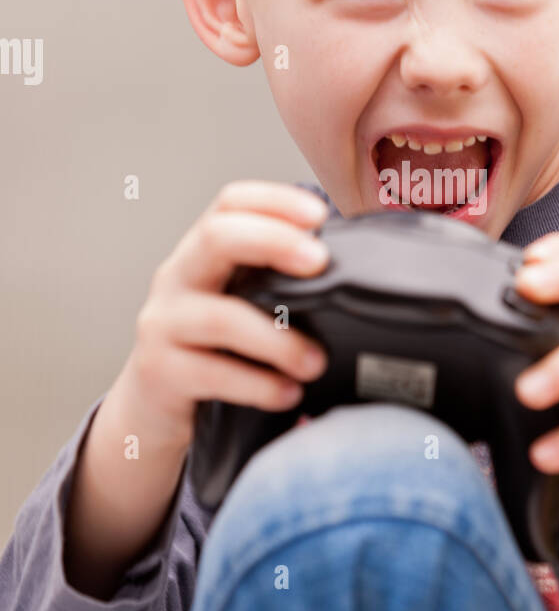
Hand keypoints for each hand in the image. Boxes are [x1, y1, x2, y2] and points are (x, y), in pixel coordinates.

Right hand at [122, 180, 331, 446]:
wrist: (151, 410)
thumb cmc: (211, 352)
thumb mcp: (239, 306)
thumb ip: (278, 286)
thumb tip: (354, 276)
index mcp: (202, 254)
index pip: (230, 203)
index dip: (275, 200)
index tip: (320, 214)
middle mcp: (177, 278)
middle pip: (217, 237)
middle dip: (274, 241)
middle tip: (320, 262)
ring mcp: (163, 324)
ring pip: (222, 318)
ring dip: (279, 339)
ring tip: (315, 361)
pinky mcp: (159, 372)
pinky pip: (213, 374)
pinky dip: (260, 386)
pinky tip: (288, 394)